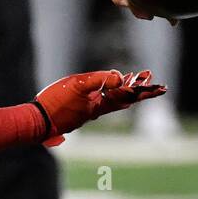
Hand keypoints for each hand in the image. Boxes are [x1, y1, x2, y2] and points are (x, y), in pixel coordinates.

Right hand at [34, 69, 165, 146]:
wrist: (36, 122)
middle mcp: (97, 110)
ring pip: (113, 100)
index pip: (129, 95)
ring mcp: (87, 112)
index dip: (145, 90)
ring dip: (125, 89)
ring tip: (135, 79)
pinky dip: (109, 93)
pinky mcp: (78, 112)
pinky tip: (107, 89)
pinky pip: (101, 102)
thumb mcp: (78, 84)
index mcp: (101, 104)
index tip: (161, 87)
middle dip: (139, 88)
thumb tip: (120, 77)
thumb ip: (100, 79)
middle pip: (124, 98)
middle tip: (153, 81)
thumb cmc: (55, 102)